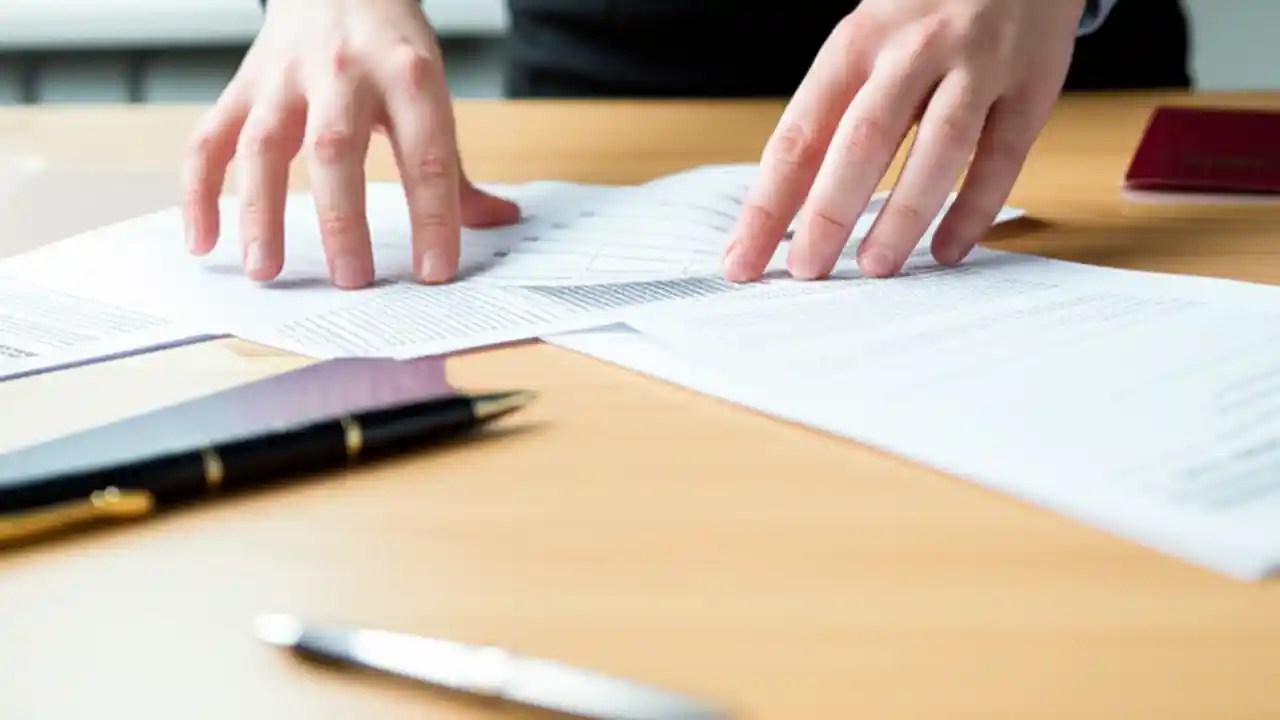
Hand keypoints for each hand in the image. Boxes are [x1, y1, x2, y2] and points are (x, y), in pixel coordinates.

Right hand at [181, 0, 518, 288]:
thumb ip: (455, 167)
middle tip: (351, 280)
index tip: (434, 272)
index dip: (434, 216)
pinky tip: (203, 241)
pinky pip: (209, 140)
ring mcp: (285, 79)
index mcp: (408, 77)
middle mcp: (343, 73)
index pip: (426, 154)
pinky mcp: (242, 87)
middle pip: (336, 148)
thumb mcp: (432, 93)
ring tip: (266, 270)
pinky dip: (200, 191)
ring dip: (261, 212)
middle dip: (343, 220)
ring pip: (263, 146)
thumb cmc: (390, 48)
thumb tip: (498, 221)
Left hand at [723, 0, 1084, 280]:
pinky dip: (975, 209)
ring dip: (904, 214)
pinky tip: (948, 251)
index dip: (767, 204)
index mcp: (855, 43)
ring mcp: (977, 65)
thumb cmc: (925, 10)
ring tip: (875, 267)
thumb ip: (834, 114)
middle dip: (829, 212)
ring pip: (939, 147)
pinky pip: (1003, 155)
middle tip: (805, 271)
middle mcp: (914, 49)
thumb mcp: (867, 40)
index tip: (742, 260)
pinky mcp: (1032, 84)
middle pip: (863, 139)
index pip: (798, 135)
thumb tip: (786, 209)